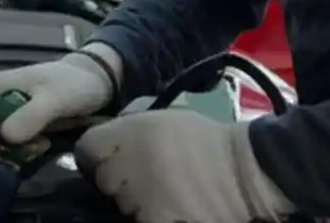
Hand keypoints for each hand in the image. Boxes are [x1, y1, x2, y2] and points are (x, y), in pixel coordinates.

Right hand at [0, 44, 120, 142]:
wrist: (97, 83)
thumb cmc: (73, 84)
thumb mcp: (55, 98)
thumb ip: (32, 114)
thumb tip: (5, 135)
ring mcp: (2, 115)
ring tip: (7, 156)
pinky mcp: (16, 128)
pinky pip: (0, 145)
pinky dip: (7, 154)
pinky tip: (27, 153)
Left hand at [75, 109, 295, 222]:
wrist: (242, 170)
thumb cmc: (204, 140)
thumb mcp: (163, 117)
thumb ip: (131, 126)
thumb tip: (108, 138)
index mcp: (127, 134)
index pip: (86, 149)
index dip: (98, 154)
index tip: (114, 157)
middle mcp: (125, 165)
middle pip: (103, 178)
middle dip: (119, 178)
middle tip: (148, 174)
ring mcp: (136, 199)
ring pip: (121, 203)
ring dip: (136, 199)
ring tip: (166, 191)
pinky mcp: (153, 221)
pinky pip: (139, 219)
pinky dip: (151, 215)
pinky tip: (171, 206)